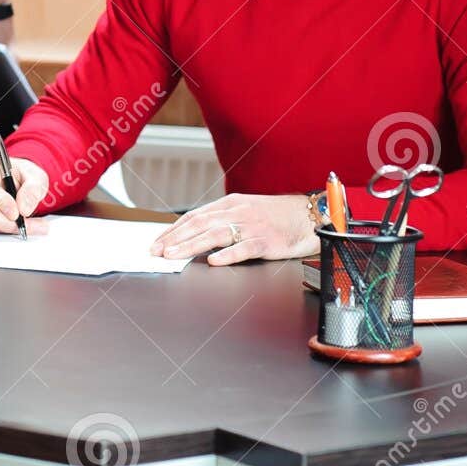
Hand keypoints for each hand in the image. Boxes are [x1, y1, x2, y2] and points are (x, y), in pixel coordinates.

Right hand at [0, 155, 50, 234]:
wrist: (19, 183)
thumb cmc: (21, 175)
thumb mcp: (35, 175)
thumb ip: (33, 188)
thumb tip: (24, 207)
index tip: (16, 212)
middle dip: (6, 221)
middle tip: (27, 223)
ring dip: (9, 227)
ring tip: (32, 225)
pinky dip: (7, 230)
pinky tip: (22, 226)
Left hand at [150, 193, 316, 265]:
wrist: (309, 215)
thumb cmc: (276, 216)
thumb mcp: (245, 211)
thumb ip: (222, 220)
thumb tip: (194, 234)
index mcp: (230, 204)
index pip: (195, 216)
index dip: (174, 230)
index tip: (157, 243)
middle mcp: (238, 212)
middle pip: (200, 224)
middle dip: (175, 239)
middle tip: (157, 252)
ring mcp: (252, 226)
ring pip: (216, 234)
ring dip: (191, 245)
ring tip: (174, 255)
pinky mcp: (267, 241)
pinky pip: (245, 248)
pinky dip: (228, 254)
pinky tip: (214, 261)